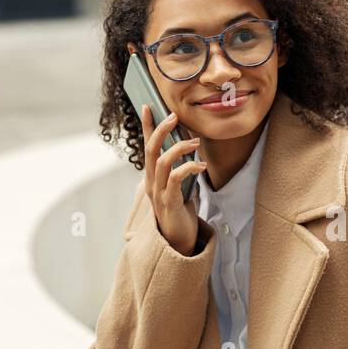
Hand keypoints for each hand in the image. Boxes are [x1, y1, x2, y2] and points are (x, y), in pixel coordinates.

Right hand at [141, 102, 206, 254]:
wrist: (178, 242)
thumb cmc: (180, 213)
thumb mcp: (179, 187)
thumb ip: (180, 169)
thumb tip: (190, 148)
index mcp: (153, 177)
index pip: (147, 147)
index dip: (146, 126)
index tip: (147, 106)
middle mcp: (151, 182)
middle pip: (151, 150)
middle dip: (161, 130)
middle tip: (174, 117)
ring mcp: (158, 193)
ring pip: (162, 162)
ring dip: (179, 148)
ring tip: (196, 143)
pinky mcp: (169, 203)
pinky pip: (175, 179)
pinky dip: (188, 168)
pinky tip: (201, 166)